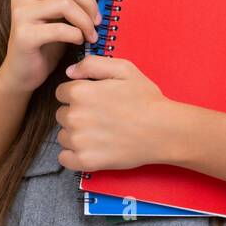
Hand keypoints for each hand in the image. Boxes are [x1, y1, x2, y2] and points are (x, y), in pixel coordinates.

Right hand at [0, 0, 103, 94]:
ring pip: (65, 3)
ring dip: (85, 20)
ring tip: (91, 34)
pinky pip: (60, 29)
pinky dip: (76, 35)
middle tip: (98, 20)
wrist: (22, 72)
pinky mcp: (23, 35)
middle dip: (89, 2)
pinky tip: (79, 41)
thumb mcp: (59, 14)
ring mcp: (20, 14)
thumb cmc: (46, 42)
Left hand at [55, 55, 178, 171]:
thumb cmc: (146, 99)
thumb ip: (92, 64)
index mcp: (80, 92)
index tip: (94, 100)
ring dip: (75, 134)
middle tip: (100, 117)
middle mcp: (74, 116)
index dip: (77, 95)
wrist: (163, 131)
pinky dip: (73, 155)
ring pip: (63, 136)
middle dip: (76, 114)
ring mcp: (79, 141)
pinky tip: (90, 149)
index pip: (62, 93)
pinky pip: (65, 158)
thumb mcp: (124, 69)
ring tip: (99, 133)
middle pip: (61, 114)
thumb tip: (70, 72)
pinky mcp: (85, 161)